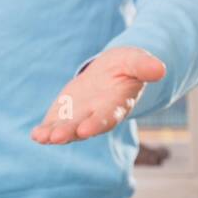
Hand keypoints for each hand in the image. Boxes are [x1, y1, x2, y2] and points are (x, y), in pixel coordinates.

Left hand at [31, 46, 165, 144]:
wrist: (111, 71)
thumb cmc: (126, 66)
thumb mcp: (135, 60)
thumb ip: (145, 66)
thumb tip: (160, 69)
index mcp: (116, 104)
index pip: (108, 116)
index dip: (97, 123)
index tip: (86, 130)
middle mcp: (96, 115)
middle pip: (83, 126)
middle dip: (70, 132)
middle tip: (57, 137)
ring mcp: (79, 116)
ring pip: (67, 129)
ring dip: (55, 134)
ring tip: (43, 137)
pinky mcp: (65, 114)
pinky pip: (54, 124)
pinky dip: (45, 131)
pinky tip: (36, 135)